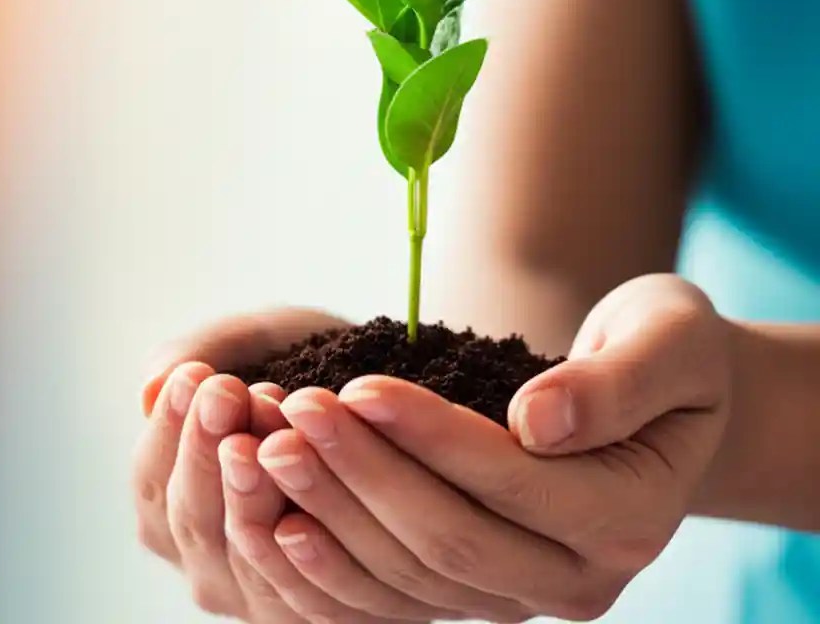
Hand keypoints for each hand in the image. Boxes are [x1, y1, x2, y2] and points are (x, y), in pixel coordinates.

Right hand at [133, 309, 426, 621]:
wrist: (394, 403)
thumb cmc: (312, 373)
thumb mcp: (258, 342)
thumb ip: (201, 351)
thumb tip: (149, 390)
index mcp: (174, 505)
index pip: (154, 481)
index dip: (170, 430)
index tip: (196, 376)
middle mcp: (208, 562)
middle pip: (191, 519)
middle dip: (205, 450)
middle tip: (227, 395)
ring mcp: (258, 595)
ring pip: (241, 549)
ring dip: (250, 486)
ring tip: (267, 425)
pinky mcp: (313, 613)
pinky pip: (299, 587)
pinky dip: (302, 534)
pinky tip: (311, 481)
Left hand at [262, 274, 730, 620]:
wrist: (665, 404)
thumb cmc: (668, 356)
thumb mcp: (670, 341)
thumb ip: (616, 383)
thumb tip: (538, 420)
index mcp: (629, 521)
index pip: (509, 482)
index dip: (426, 436)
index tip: (353, 385)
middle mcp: (578, 581)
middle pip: (448, 540)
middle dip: (360, 475)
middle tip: (290, 414)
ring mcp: (523, 597)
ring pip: (409, 576)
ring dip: (331, 513)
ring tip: (268, 449)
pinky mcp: (477, 594)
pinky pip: (394, 596)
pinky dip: (333, 564)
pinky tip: (276, 522)